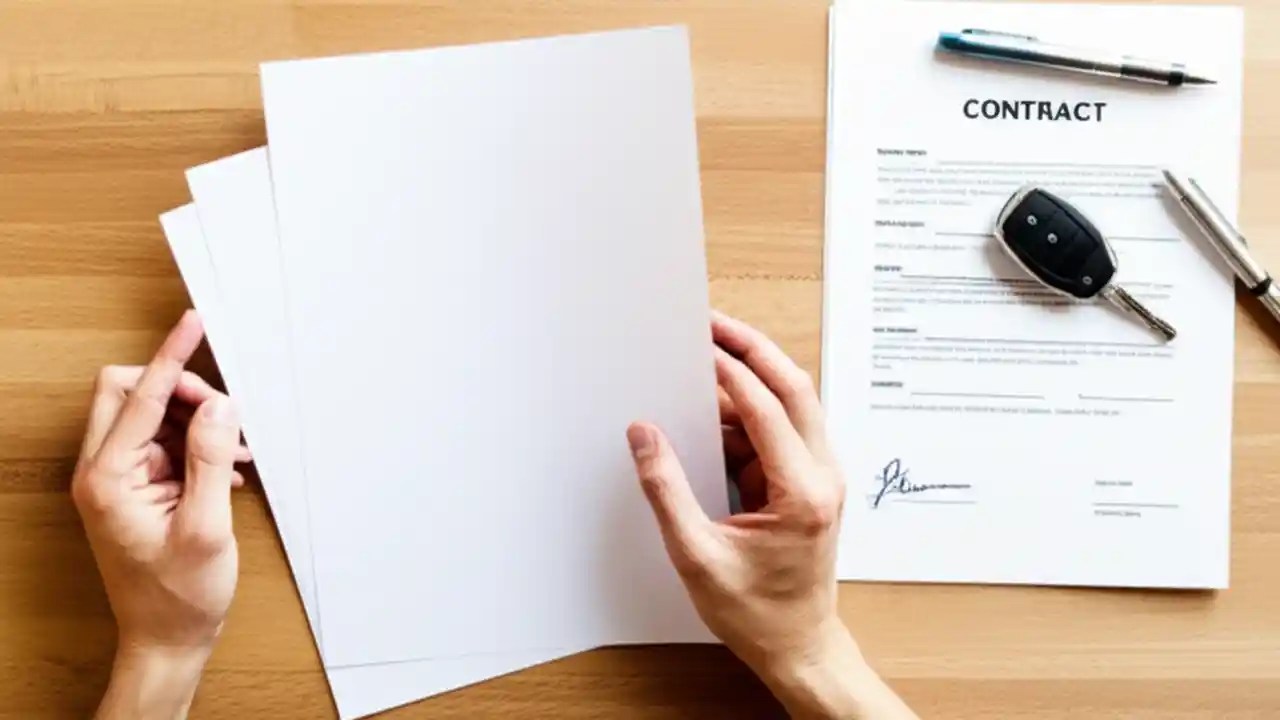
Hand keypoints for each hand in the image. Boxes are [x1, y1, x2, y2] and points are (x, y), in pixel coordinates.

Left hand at [72, 311, 249, 718]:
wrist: (167, 639)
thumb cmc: (179, 596)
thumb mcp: (206, 527)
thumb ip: (212, 460)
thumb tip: (220, 407)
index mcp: (107, 479)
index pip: (139, 396)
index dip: (170, 357)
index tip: (192, 324)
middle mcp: (102, 473)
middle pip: (133, 395)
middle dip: (183, 394)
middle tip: (226, 416)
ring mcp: (117, 480)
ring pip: (155, 416)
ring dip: (199, 424)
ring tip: (236, 456)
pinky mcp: (135, 488)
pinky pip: (166, 443)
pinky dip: (199, 446)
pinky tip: (229, 472)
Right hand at [627, 311, 914, 719]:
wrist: (798, 647)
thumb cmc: (758, 614)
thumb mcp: (697, 556)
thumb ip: (667, 490)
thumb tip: (644, 435)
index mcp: (803, 494)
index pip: (768, 410)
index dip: (732, 372)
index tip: (698, 345)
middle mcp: (822, 477)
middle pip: (794, 389)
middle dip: (752, 350)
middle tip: (712, 323)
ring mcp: (820, 477)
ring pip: (791, 404)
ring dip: (750, 380)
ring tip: (703, 360)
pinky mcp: (808, 481)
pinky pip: (778, 431)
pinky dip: (746, 414)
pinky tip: (710, 412)